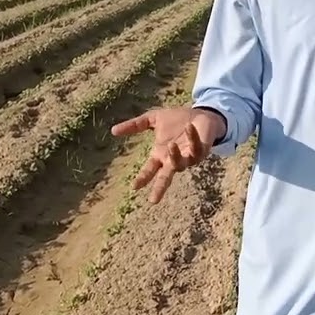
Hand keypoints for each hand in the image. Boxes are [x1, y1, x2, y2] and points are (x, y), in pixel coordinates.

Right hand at [110, 106, 224, 202]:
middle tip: (153, 200)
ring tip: (170, 145)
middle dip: (159, 188)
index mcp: (161, 155)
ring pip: (181, 164)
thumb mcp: (153, 119)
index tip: (134, 187)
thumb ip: (135, 125)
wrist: (200, 114)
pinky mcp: (202, 150)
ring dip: (175, 156)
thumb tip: (113, 131)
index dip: (143, 178)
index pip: (150, 170)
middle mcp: (173, 160)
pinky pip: (196, 148)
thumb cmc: (177, 120)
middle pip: (165, 178)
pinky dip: (192, 138)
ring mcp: (188, 157)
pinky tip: (188, 127)